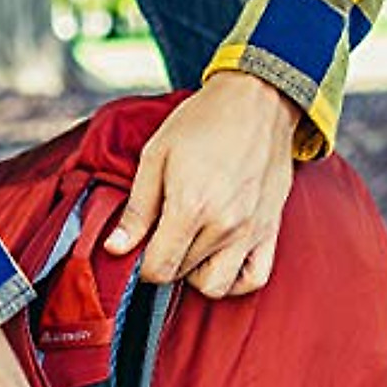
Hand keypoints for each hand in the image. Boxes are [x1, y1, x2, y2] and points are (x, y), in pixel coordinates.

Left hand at [104, 71, 297, 297]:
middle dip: (167, 261)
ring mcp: (250, 232)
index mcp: (191, 207)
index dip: (143, 265)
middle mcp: (224, 226)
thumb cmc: (202, 122)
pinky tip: (219, 259)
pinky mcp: (270, 231)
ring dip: (196, 274)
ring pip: (215, 286)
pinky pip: (253, 279)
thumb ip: (136, 208)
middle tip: (165, 234)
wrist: (257, 100)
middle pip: (183, 275)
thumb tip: (116, 248)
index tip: (142, 246)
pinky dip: (235, 280)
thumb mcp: (156, 156)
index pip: (159, 269)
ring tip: (191, 247)